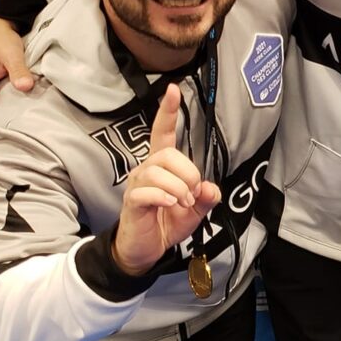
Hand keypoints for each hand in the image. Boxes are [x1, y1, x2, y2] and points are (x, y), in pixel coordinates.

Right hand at [112, 83, 220, 275]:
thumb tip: (209, 187)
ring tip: (182, 204)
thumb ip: (207, 197)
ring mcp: (137, 185)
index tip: (172, 90)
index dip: (167, 112)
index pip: (162, 132)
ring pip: (157, 172)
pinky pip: (145, 191)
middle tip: (192, 195)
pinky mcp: (131, 202)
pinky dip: (163, 197)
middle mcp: (147, 170)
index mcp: (163, 167)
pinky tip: (169, 205)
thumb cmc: (167, 223)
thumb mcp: (196, 211)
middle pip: (168, 155)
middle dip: (188, 173)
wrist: (146, 250)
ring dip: (178, 188)